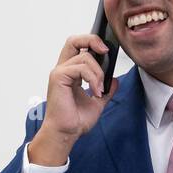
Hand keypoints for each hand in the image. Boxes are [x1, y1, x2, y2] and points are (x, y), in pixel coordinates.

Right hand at [29, 34, 120, 165]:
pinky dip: (93, 78)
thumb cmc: (75, 121)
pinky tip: (95, 91)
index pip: (78, 47)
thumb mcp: (97, 103)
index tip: (106, 51)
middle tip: (105, 52)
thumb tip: (115, 80)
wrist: (67, 133)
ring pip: (85, 57)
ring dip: (98, 73)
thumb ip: (106, 90)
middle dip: (92, 40)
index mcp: (70, 72)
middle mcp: (63, 69)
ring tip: (99, 90)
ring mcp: (59, 72)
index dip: (91, 42)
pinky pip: (81, 68)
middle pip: (74, 40)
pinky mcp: (58, 77)